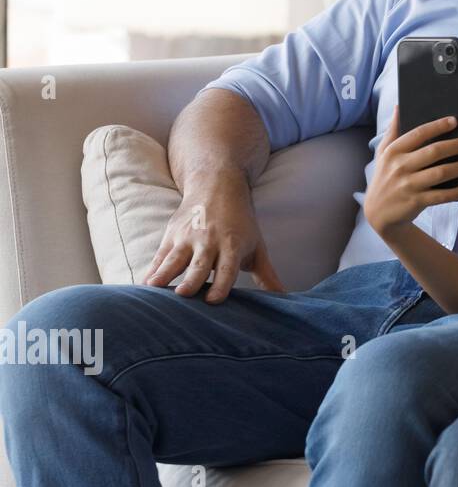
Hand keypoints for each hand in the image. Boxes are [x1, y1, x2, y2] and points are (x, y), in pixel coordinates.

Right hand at [144, 170, 285, 303]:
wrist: (218, 185)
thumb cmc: (241, 223)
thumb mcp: (256, 246)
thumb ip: (267, 275)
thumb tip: (284, 298)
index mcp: (232, 245)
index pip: (227, 267)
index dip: (221, 283)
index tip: (213, 301)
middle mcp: (209, 241)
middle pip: (199, 264)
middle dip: (191, 280)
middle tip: (183, 295)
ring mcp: (187, 237)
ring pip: (174, 259)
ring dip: (164, 274)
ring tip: (153, 290)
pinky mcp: (171, 235)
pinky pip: (159, 255)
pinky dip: (151, 269)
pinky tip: (143, 285)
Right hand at [365, 104, 457, 236]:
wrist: (378, 213)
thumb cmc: (386, 177)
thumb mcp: (383, 154)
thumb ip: (392, 131)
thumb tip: (398, 106)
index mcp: (393, 151)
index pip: (418, 134)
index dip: (438, 126)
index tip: (455, 120)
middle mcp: (400, 167)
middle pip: (434, 152)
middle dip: (457, 145)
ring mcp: (408, 185)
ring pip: (440, 173)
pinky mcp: (416, 202)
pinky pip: (442, 195)